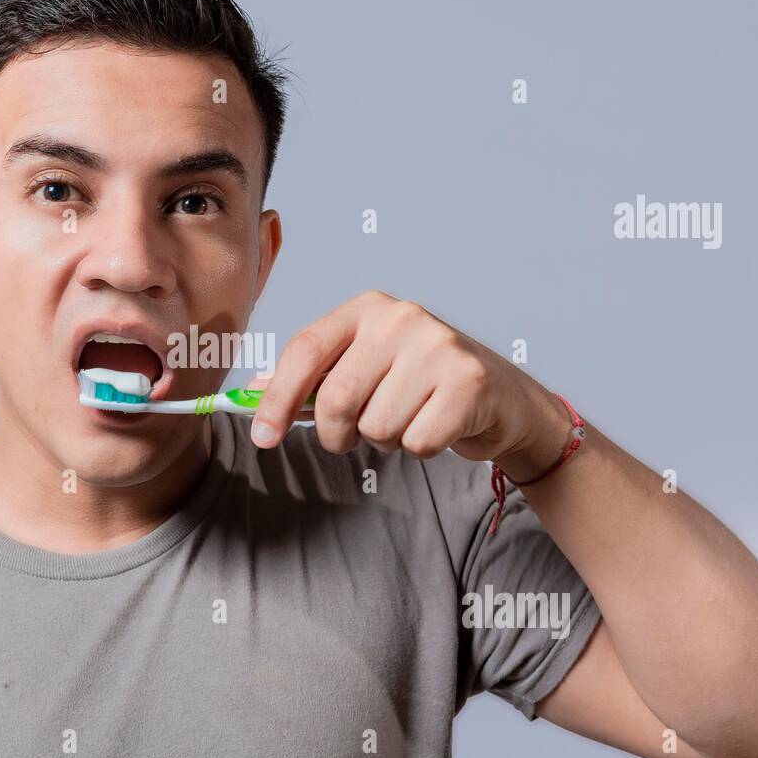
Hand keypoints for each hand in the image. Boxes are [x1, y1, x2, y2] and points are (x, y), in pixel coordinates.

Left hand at [248, 290, 571, 475]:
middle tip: (356, 435)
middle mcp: (402, 318)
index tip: (262, 437)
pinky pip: (416, 442)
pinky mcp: (469, 382)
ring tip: (410, 418)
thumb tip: (255, 392)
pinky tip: (438, 425)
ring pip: (377, 426)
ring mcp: (438, 347)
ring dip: (386, 440)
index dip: (277, 399)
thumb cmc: (421, 383)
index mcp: (367, 309)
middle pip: (338, 399)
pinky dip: (421, 448)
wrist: (502, 398)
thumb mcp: (365, 367)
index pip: (305, 351)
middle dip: (338, 434)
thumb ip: (314, 377)